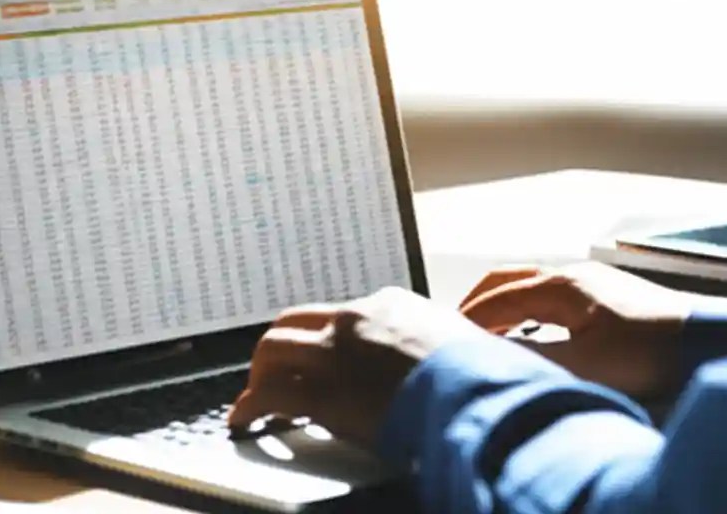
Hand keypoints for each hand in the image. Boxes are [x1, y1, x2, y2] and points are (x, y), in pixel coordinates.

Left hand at [229, 287, 489, 448]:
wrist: (475, 394)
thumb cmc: (481, 374)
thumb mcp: (462, 343)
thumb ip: (438, 346)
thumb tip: (449, 359)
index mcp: (389, 305)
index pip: (339, 316)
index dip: (323, 339)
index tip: (320, 357)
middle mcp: (356, 319)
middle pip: (295, 322)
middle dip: (279, 348)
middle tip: (273, 371)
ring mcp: (335, 352)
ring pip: (273, 348)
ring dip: (259, 373)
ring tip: (254, 395)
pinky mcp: (324, 392)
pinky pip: (271, 395)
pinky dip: (251, 406)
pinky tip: (245, 420)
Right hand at [459, 262, 693, 398]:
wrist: (703, 342)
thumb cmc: (647, 351)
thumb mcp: (582, 362)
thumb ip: (533, 357)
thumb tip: (494, 357)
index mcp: (560, 286)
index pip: (498, 299)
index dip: (468, 319)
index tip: (446, 336)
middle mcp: (572, 275)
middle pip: (509, 279)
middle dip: (479, 301)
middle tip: (457, 325)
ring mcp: (592, 281)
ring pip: (532, 284)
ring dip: (505, 304)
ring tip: (489, 331)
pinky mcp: (609, 295)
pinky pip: (553, 294)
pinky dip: (529, 308)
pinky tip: (535, 331)